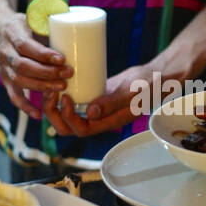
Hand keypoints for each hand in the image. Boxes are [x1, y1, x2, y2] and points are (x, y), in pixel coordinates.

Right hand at [0, 10, 72, 120]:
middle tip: (68, 74)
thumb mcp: (32, 20)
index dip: (43, 54)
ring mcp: (3, 68)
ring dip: (42, 87)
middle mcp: (5, 53)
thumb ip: (49, 27)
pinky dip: (25, 107)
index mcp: (12, 34)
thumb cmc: (21, 25)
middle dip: (47, 72)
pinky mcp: (5, 80)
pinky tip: (38, 114)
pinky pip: (14, 96)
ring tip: (62, 87)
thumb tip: (75, 32)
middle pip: (24, 66)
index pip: (26, 46)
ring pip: (21, 81)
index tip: (61, 59)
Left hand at [41, 63, 156, 138]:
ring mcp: (93, 109)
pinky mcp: (92, 97)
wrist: (153, 77)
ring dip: (54, 106)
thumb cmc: (147, 86)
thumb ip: (112, 103)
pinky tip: (58, 80)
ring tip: (51, 87)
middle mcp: (97, 119)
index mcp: (107, 123)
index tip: (66, 97)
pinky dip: (62, 95)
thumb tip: (89, 113)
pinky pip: (72, 102)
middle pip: (67, 127)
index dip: (68, 116)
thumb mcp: (131, 93)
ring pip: (66, 116)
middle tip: (52, 92)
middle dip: (54, 113)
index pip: (80, 129)